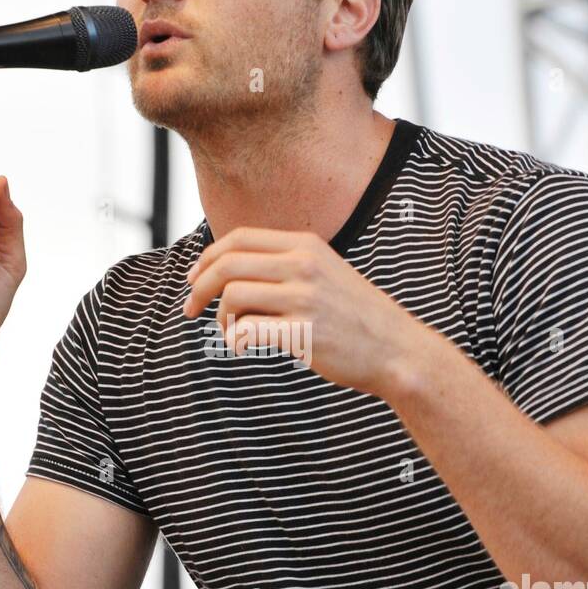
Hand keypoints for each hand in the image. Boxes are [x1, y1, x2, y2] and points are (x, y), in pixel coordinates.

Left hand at [183, 226, 420, 397]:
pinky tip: (242, 347)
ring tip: (231, 332)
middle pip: (228, 264)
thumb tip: (230, 272)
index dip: (208, 257)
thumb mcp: (326, 272)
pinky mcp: (303, 332)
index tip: (194, 279)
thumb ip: (287, 265)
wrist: (396, 350)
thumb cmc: (356, 317)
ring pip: (233, 296)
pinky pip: (247, 329)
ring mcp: (304, 298)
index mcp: (307, 245)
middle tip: (190, 309)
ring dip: (221, 318)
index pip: (240, 238)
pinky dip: (234, 339)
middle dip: (200, 287)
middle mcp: (304, 265)